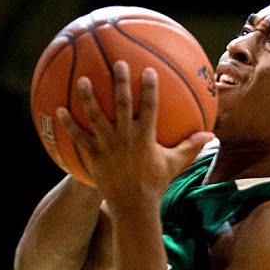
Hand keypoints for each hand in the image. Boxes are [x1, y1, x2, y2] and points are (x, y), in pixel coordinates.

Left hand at [58, 60, 211, 208]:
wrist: (134, 206)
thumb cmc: (155, 184)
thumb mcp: (175, 164)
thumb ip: (191, 147)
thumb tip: (210, 135)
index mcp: (146, 136)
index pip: (150, 106)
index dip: (149, 87)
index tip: (148, 70)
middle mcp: (126, 137)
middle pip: (122, 104)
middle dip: (119, 82)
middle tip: (116, 63)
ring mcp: (108, 145)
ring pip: (96, 116)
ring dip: (88, 97)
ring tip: (82, 80)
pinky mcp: (94, 155)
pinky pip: (79, 137)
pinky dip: (69, 124)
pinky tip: (59, 110)